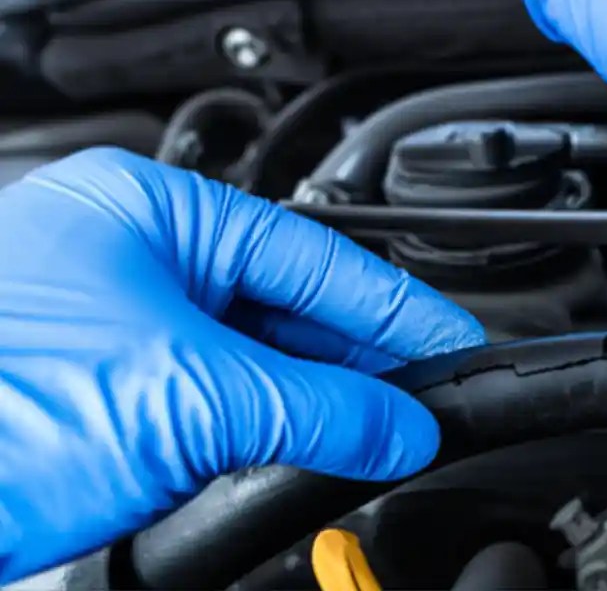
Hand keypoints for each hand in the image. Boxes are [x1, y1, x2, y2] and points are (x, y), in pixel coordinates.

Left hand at [0, 149, 483, 582]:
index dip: (397, 309)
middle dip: (354, 362)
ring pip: (245, 355)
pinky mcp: (91, 390)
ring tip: (363, 440)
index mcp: (147, 209)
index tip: (452, 350)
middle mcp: (124, 254)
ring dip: (304, 402)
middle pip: (282, 302)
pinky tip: (286, 458)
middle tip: (418, 408)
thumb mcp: (192, 397)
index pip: (314, 252)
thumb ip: (321, 409)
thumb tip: (399, 426)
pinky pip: (204, 397)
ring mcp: (104, 324)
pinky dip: (253, 430)